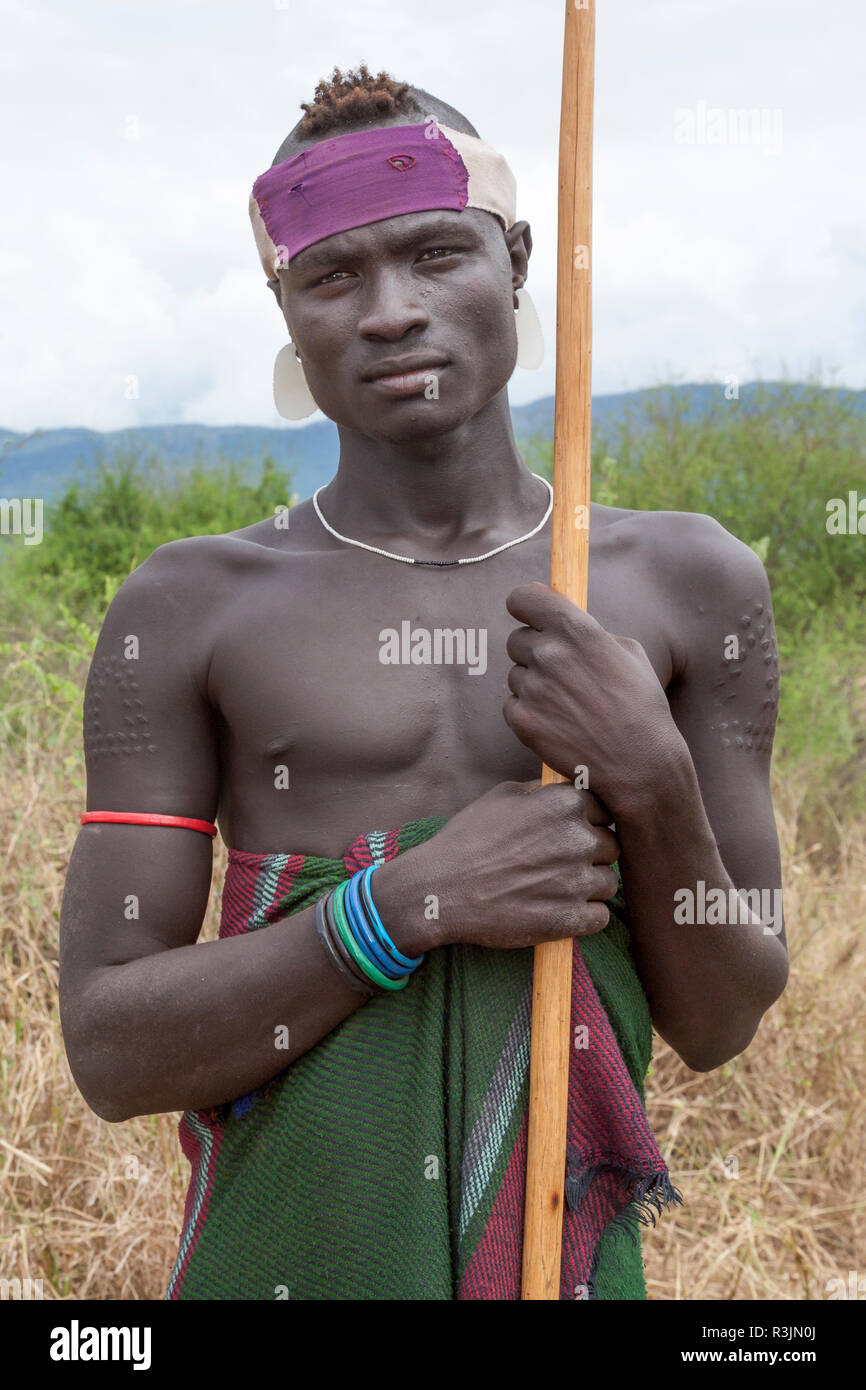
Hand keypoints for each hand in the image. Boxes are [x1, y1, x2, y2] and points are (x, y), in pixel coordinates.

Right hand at [390, 779, 620, 949]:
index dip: (588, 822)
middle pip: (611, 846)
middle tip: (560, 863)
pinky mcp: (571, 919)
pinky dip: (584, 916)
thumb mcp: (500, 797)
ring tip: (555, 888)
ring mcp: (577, 881)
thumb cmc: (467, 840)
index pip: (605, 809)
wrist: (441, 890)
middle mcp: (578, 839)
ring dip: (589, 887)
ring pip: (608, 883)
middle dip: (591, 854)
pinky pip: (600, 917)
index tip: (570, 832)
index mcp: (565, 804)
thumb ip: (540, 791)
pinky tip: (558, 910)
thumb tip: (560, 791)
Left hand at [501, 582, 678, 817]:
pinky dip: (529, 713)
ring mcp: (533, 688)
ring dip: (534, 685)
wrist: (640, 762)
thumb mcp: (629, 653)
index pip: (522, 598)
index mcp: (576, 629)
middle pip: (516, 640)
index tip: (530, 615)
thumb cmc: (641, 706)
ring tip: (568, 705)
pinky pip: (511, 704)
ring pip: (515, 675)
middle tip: (563, 675)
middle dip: (534, 652)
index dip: (525, 606)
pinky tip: (558, 724)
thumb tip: (565, 627)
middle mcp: (549, 653)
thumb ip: (591, 632)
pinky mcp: (522, 720)